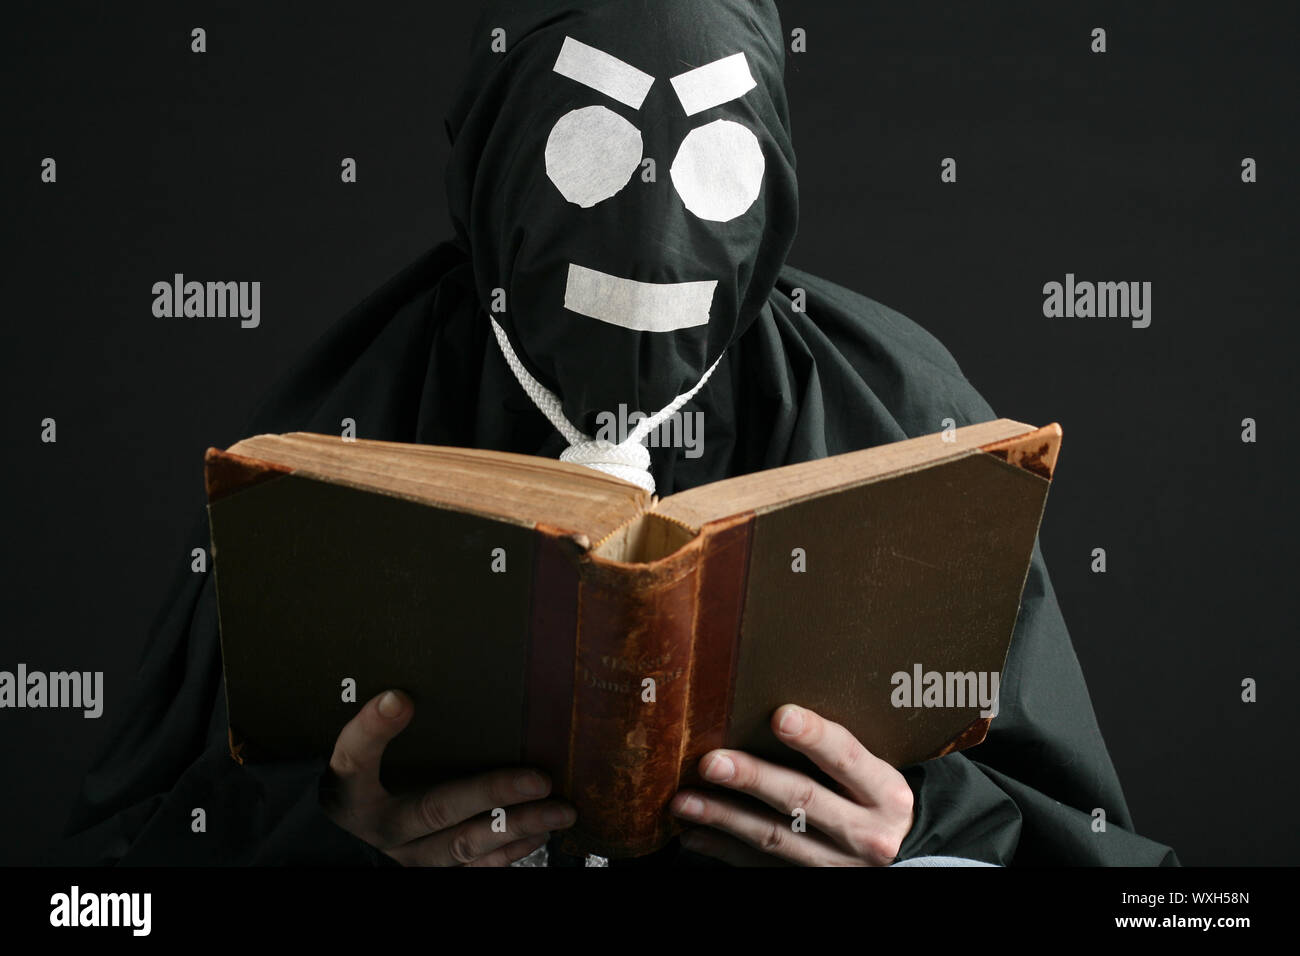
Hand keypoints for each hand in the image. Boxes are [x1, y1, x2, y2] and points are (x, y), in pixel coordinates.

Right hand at [321, 689, 575, 864]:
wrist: (345, 843)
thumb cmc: (359, 792)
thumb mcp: (357, 762)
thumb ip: (375, 729)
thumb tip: (402, 692)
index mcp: (352, 792)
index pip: (354, 757)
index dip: (372, 729)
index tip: (398, 698)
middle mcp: (383, 829)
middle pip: (436, 809)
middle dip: (491, 792)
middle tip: (539, 779)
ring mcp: (411, 856)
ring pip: (465, 844)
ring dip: (516, 827)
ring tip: (558, 810)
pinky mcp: (433, 868)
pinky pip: (475, 866)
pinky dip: (512, 850)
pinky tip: (541, 832)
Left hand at [669, 704, 913, 865]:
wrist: (903, 859)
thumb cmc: (878, 803)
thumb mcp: (878, 777)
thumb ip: (841, 753)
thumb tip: (774, 710)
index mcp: (886, 795)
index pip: (848, 758)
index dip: (815, 736)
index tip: (780, 715)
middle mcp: (866, 834)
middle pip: (803, 799)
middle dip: (753, 778)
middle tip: (712, 762)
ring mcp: (837, 864)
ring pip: (775, 837)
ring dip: (724, 817)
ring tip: (685, 800)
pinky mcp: (812, 882)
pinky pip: (761, 867)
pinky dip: (724, 849)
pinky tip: (694, 833)